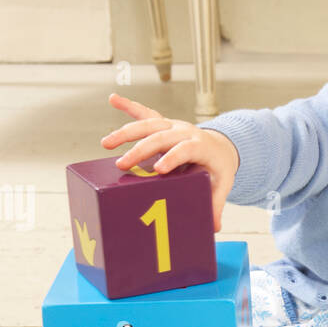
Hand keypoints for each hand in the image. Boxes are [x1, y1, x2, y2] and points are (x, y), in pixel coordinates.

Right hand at [101, 93, 239, 231]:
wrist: (221, 148)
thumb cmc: (218, 169)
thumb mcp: (221, 185)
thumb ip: (216, 204)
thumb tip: (214, 227)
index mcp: (200, 146)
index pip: (185, 149)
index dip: (172, 158)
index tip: (158, 169)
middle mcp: (185, 131)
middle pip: (161, 137)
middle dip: (140, 150)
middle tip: (122, 165)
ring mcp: (172, 126)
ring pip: (148, 124)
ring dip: (126, 132)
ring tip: (106, 143)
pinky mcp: (163, 124)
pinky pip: (144, 113)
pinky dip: (128, 106)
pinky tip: (113, 99)